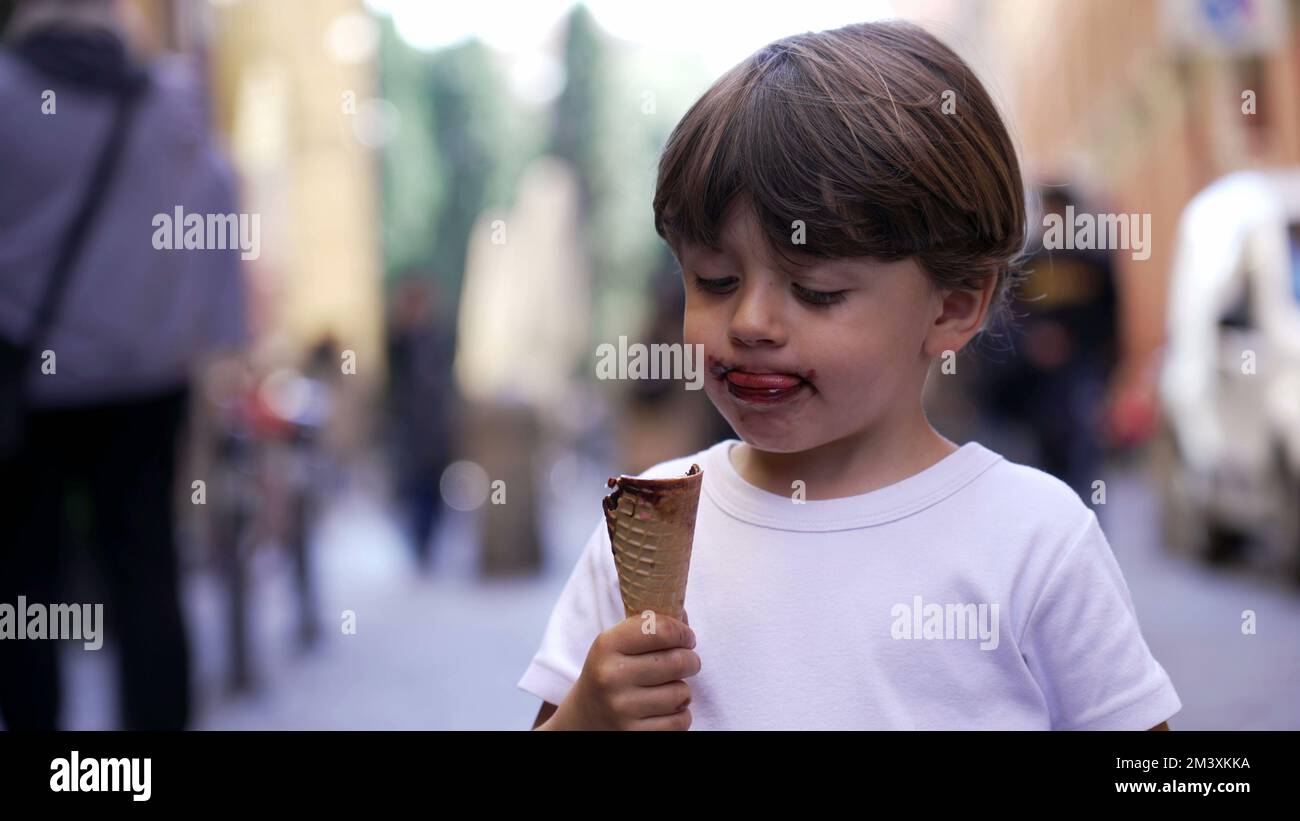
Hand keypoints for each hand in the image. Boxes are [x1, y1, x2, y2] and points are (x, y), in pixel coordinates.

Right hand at [548, 611, 699, 730]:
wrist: (583, 718)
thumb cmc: (610, 672)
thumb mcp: (616, 644)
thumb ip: (649, 627)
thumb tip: (684, 617)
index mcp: (607, 646)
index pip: (660, 629)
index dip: (682, 631)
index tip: (686, 637)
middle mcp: (611, 676)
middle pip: (678, 661)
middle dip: (691, 660)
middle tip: (687, 661)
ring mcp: (622, 709)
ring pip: (682, 693)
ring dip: (683, 691)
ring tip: (670, 689)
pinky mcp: (634, 734)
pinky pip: (680, 721)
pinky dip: (680, 715)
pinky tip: (665, 710)